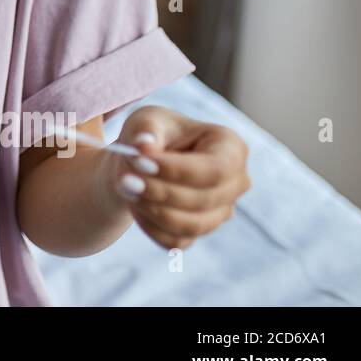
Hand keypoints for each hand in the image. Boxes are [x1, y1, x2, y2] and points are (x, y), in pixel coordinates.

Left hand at [92, 105, 250, 250]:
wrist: (139, 164)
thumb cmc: (150, 136)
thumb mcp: (146, 120)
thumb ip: (146, 129)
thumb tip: (144, 145)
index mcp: (231, 148)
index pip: (214, 168)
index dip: (176, 170)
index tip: (138, 162)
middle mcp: (236, 183)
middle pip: (203, 200)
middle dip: (159, 191)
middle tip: (124, 179)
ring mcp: (221, 211)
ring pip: (191, 225)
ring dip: (152, 209)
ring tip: (125, 187)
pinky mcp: (200, 232)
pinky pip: (175, 241)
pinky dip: (149, 225)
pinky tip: (133, 203)